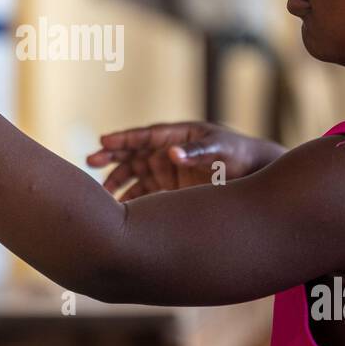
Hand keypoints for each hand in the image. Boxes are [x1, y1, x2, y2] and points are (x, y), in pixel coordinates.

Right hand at [86, 122, 285, 199]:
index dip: (123, 139)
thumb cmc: (238, 155)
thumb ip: (197, 152)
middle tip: (89, 161)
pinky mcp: (169, 189)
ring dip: (117, 182)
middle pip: (132, 154)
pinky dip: (131, 201)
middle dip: (111, 158)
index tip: (103, 142)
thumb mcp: (220, 149)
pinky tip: (119, 211)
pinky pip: (144, 194)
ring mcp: (166, 170)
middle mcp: (166, 151)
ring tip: (102, 195)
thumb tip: (172, 153)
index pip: (144, 135)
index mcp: (176, 135)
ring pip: (133, 175)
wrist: (255, 175)